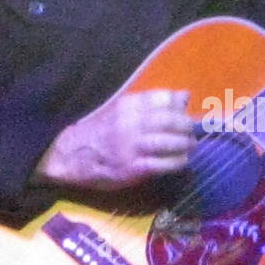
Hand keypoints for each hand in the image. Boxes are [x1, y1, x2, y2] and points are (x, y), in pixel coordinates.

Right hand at [34, 89, 193, 189]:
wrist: (72, 155)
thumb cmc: (102, 131)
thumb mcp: (123, 110)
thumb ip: (153, 103)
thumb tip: (184, 96)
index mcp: (129, 105)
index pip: (164, 98)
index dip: (179, 107)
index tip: (183, 114)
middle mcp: (130, 123)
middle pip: (171, 120)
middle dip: (186, 127)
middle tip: (191, 133)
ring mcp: (131, 146)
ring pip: (169, 142)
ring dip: (185, 145)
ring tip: (189, 147)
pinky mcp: (132, 168)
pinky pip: (163, 164)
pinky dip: (177, 162)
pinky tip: (181, 161)